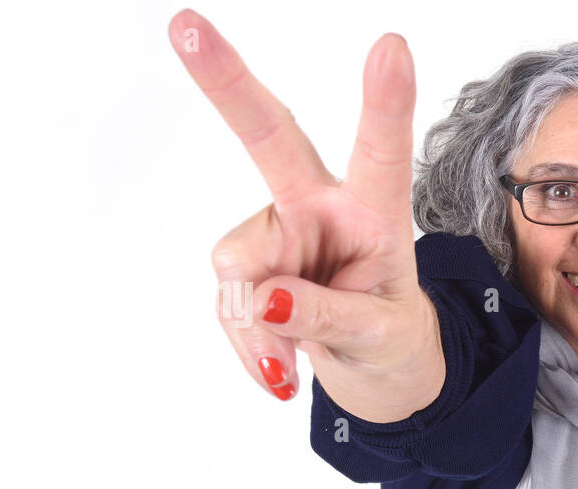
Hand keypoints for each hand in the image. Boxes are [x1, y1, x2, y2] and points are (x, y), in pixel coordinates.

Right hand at [167, 8, 444, 421]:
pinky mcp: (245, 266)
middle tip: (185, 26)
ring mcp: (276, 232)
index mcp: (375, 213)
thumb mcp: (383, 335)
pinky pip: (232, 306)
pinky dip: (252, 347)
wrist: (374, 365)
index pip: (381, 155)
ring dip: (264, 326)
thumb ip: (330, 316)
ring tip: (296, 359)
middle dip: (229, 84)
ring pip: (241, 265)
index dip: (384, 104)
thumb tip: (266, 298)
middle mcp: (319, 206)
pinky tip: (277, 366)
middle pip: (272, 138)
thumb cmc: (390, 333)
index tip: (392, 47)